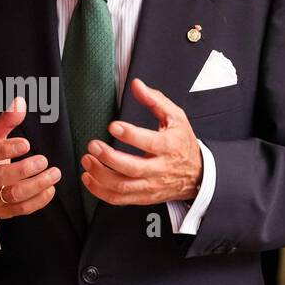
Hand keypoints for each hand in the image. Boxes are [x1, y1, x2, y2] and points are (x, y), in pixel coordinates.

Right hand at [0, 96, 60, 218]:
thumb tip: (20, 102)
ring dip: (37, 185)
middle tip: (44, 160)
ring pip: (13, 195)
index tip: (27, 144)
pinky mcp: (2, 211)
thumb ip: (6, 120)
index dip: (7, 149)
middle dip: (25, 169)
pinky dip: (39, 200)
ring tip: (54, 174)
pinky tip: (51, 189)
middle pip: (1, 177)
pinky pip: (21, 209)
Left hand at [80, 78, 201, 205]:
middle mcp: (159, 169)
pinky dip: (101, 192)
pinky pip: (119, 199)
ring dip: (100, 175)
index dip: (130, 135)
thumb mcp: (176, 117)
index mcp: (169, 147)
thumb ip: (155, 100)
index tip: (113, 126)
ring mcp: (150, 185)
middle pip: (132, 168)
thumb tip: (137, 85)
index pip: (150, 143)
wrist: (196, 175)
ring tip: (87, 161)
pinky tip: (89, 179)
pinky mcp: (143, 197)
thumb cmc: (182, 144)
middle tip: (93, 146)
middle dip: (109, 158)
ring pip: (122, 186)